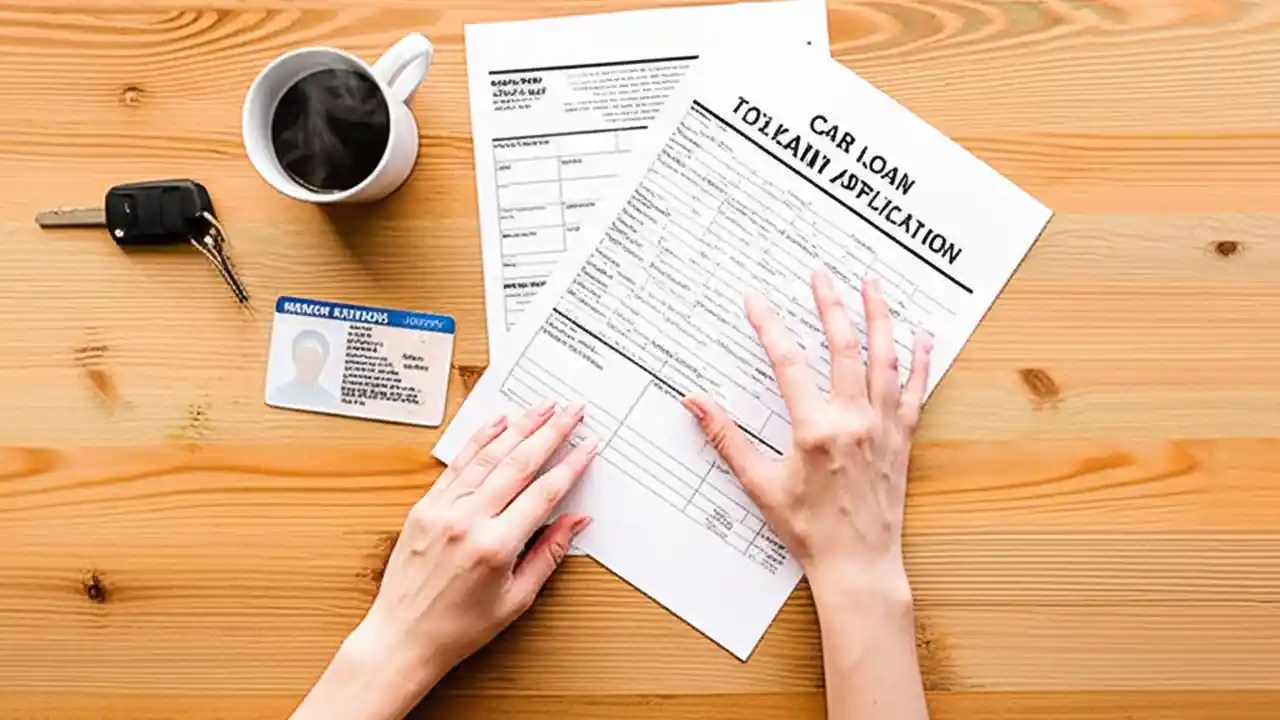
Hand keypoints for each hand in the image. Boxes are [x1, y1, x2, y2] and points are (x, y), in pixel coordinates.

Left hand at [292, 401, 597, 719]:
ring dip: (519, 426)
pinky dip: (480, 440)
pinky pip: (458, 464)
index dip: (571, 465)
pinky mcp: (423, 507)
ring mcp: (442, 510)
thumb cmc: (459, 628)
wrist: (402, 638)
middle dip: (551, 432)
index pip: (544, 493)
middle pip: (519, 463)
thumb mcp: (517, 599)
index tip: (588, 446)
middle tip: (572, 410)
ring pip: (488, 456)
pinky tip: (498, 422)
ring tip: (542, 407)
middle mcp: (467, 521)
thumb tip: (576, 520)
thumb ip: (549, 554)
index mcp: (495, 547)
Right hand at [683, 269, 931, 599]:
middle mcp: (853, 420)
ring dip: (879, 317)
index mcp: (814, 429)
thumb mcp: (759, 484)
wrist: (858, 564)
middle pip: (843, 347)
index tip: (756, 300)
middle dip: (830, 304)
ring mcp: (882, 426)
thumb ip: (726, 438)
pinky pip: (915, 390)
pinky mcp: (902, 438)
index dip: (769, 326)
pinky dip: (921, 360)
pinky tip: (923, 335)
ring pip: (884, 358)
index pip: (787, 363)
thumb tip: (695, 403)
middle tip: (820, 274)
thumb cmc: (808, 529)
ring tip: (873, 284)